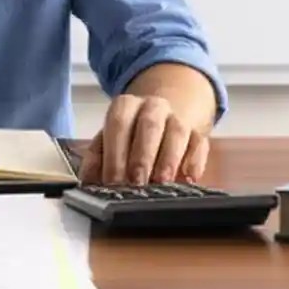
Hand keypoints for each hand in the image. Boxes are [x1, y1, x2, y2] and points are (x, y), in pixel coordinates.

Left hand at [79, 94, 208, 184]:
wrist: (162, 115)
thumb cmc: (130, 134)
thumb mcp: (107, 140)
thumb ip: (97, 159)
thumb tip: (89, 182)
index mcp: (125, 106)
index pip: (118, 124)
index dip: (115, 153)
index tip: (112, 180)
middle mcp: (153, 107)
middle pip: (149, 126)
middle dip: (142, 156)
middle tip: (137, 182)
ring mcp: (177, 118)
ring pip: (177, 132)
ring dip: (169, 159)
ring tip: (161, 182)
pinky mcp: (198, 133)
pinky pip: (200, 143)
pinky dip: (195, 161)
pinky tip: (189, 178)